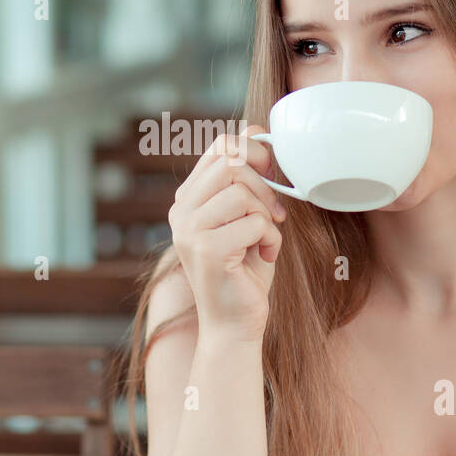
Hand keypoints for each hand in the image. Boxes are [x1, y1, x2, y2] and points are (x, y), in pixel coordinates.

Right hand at [168, 123, 285, 341]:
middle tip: (275, 213)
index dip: (255, 152)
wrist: (235, 324)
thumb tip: (254, 131)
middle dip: (265, 184)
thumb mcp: (246, 216)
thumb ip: (246, 179)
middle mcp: (181, 210)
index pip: (221, 146)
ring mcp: (188, 229)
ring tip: (266, 239)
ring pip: (242, 191)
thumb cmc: (245, 270)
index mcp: (188, 198)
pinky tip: (265, 256)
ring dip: (267, 216)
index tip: (272, 177)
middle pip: (231, 162)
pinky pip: (254, 222)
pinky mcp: (205, 249)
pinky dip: (271, 240)